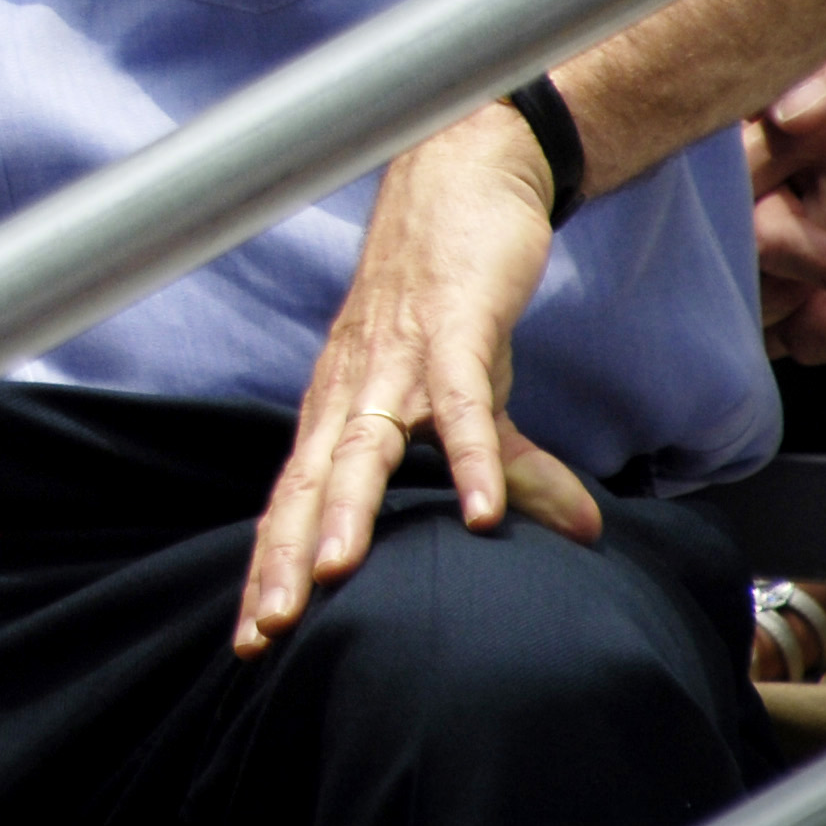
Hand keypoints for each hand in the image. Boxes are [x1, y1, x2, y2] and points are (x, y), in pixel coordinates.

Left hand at [237, 106, 599, 656]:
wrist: (463, 185)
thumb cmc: (448, 295)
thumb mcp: (474, 392)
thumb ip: (509, 466)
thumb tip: (575, 532)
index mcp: (340, 411)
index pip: (290, 500)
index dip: (270, 567)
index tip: (250, 640)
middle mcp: (352, 390)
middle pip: (305, 484)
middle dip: (282, 558)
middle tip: (267, 629)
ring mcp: (398, 360)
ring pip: (363, 446)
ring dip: (348, 510)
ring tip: (335, 575)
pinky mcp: (455, 331)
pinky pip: (461, 403)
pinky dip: (469, 456)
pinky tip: (483, 514)